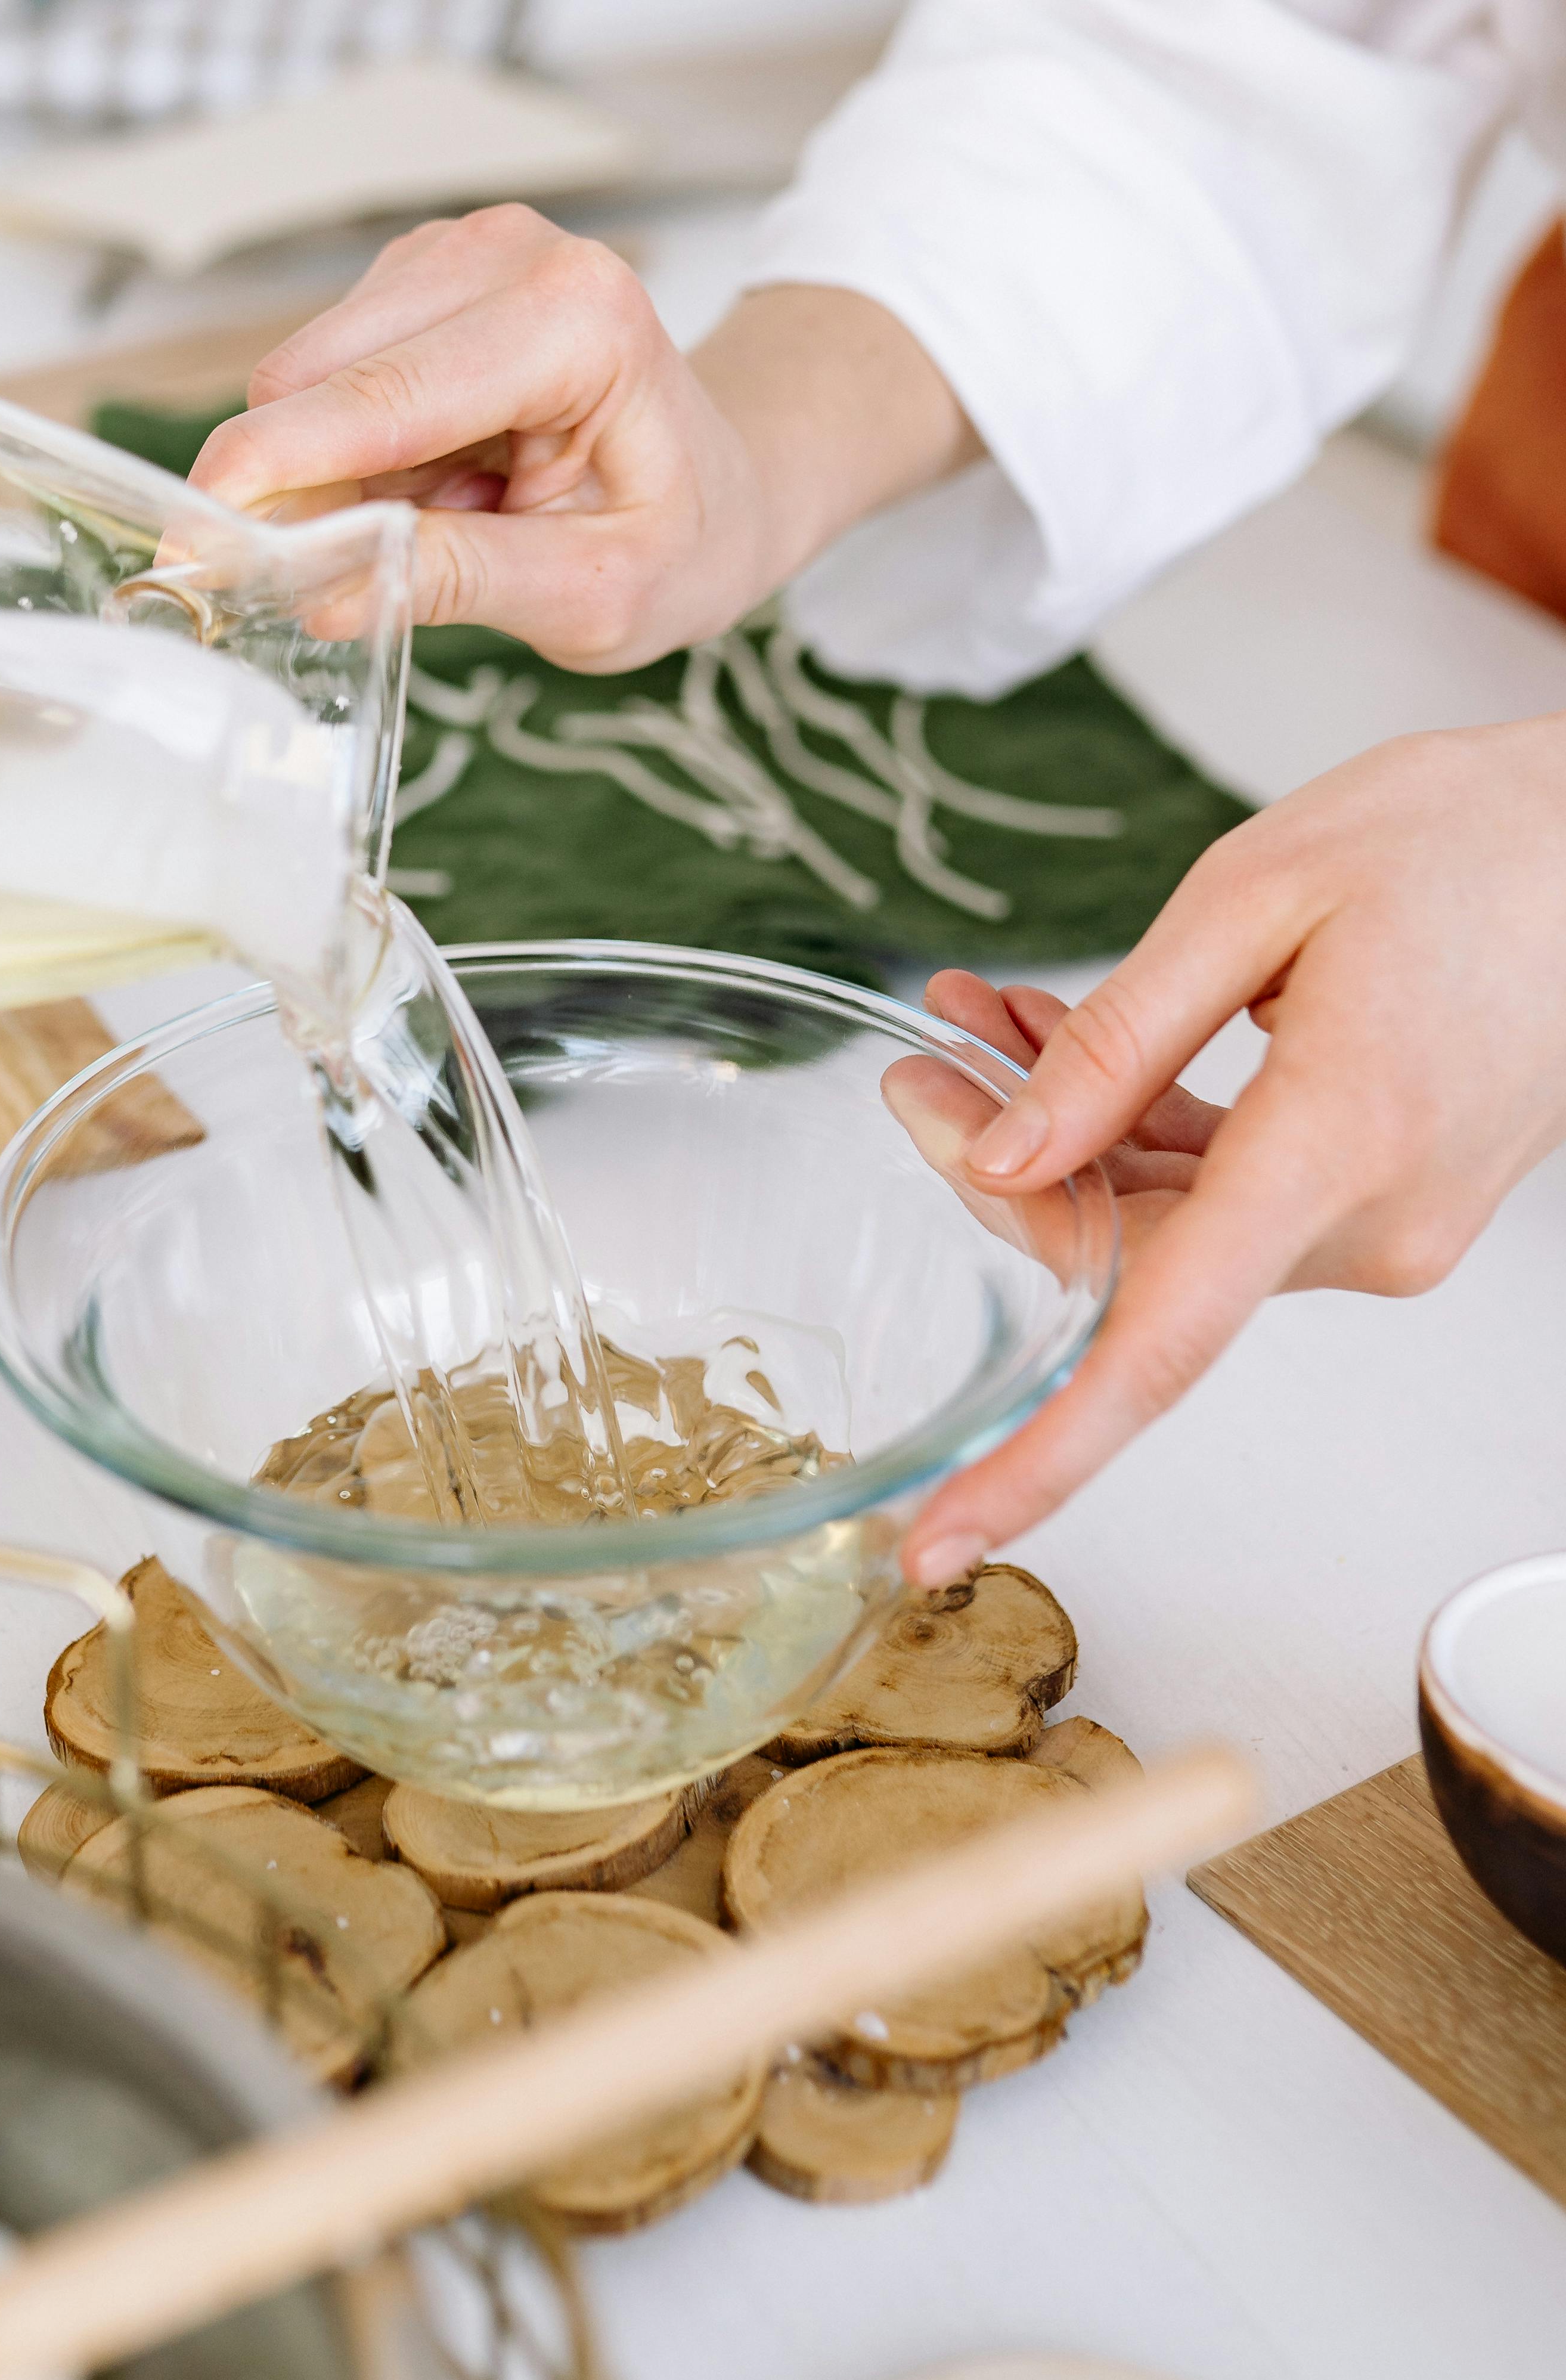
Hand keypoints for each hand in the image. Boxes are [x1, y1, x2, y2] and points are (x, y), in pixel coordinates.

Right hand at [188, 209, 971, 672]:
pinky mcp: (417, 275)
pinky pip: (323, 378)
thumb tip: (318, 588)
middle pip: (311, 380)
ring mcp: (455, 250)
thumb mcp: (598, 595)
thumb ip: (458, 583)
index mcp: (572, 317)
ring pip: (301, 379)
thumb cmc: (686, 536)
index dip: (264, 483)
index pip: (373, 403)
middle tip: (371, 578)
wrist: (729, 483)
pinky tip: (441, 479)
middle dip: (301, 490)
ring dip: (337, 476)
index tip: (185, 556)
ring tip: (453, 517)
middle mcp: (507, 252)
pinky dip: (354, 452)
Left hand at [896, 716, 1565, 1581]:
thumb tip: (1000, 1158)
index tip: (937, 1540)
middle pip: (1131, 1264)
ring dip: (1062, 1137)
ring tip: (981, 1015)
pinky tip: (1063, 1041)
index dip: (1036, 1457)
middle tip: (923, 1058)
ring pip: (1168, 1223)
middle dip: (1003, 1175)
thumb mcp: (1252, 898)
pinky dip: (1139, 1131)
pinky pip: (1230, 1192)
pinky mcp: (1384, 1193)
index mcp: (1338, 1147)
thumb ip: (1114, 1045)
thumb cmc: (1457, 839)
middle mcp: (1370, 1220)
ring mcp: (1385, 1219)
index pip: (1157, 1347)